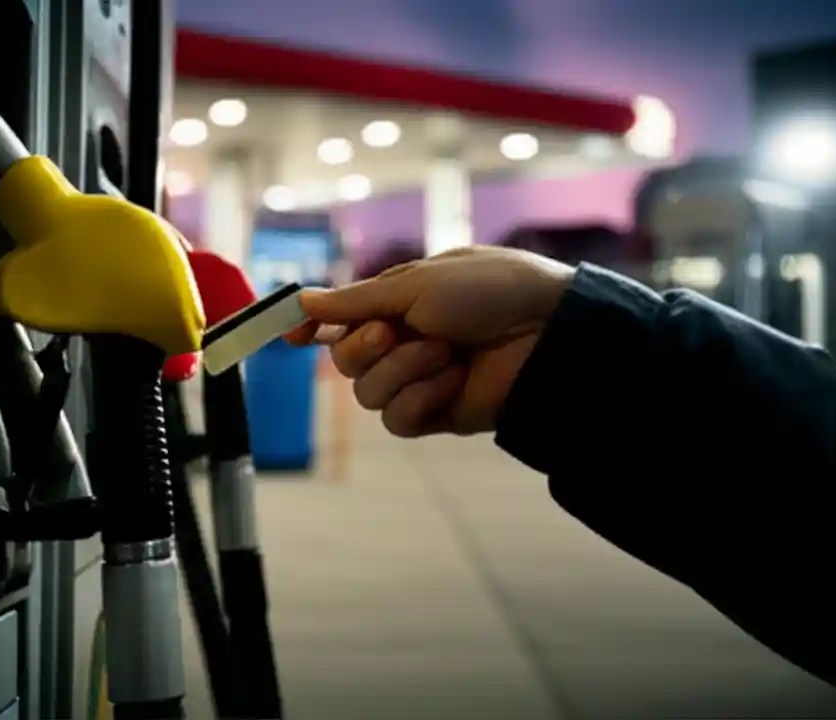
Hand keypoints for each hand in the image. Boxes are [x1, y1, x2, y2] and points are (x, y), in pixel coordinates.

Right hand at [287, 246, 573, 436]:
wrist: (546, 331)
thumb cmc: (489, 290)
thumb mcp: (416, 283)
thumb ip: (357, 300)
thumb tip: (305, 301)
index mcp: (397, 304)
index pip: (339, 321)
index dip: (311, 328)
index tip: (290, 336)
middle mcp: (403, 342)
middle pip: (344, 363)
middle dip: (364, 347)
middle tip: (395, 331)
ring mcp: (419, 380)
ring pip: (368, 394)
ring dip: (402, 371)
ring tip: (446, 353)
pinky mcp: (438, 414)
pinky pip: (398, 419)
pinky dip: (422, 398)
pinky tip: (454, 381)